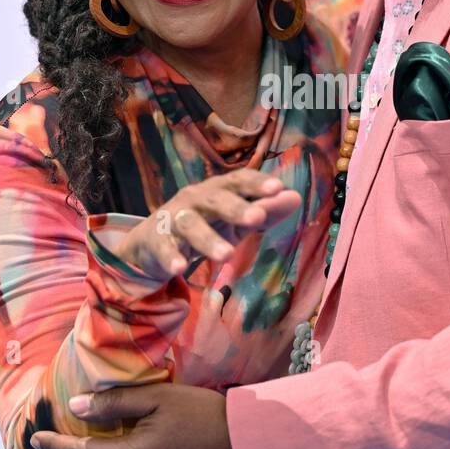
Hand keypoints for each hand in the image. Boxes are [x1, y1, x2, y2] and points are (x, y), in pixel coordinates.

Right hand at [119, 170, 301, 280]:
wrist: (154, 242)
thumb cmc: (205, 226)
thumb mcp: (237, 222)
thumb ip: (265, 211)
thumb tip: (295, 198)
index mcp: (218, 190)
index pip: (238, 180)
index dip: (256, 183)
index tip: (277, 188)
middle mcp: (195, 198)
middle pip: (215, 199)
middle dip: (235, 208)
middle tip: (257, 219)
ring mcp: (174, 218)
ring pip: (190, 225)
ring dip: (208, 239)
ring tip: (227, 255)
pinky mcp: (155, 240)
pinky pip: (163, 247)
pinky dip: (171, 257)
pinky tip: (180, 268)